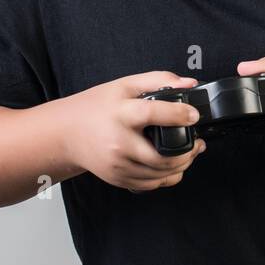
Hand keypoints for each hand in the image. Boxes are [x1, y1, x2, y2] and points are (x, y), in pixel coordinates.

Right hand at [61, 71, 206, 192]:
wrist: (66, 133)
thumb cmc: (96, 107)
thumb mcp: (125, 85)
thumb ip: (158, 80)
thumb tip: (189, 83)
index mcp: (120, 114)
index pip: (152, 114)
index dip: (178, 115)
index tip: (193, 116)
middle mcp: (118, 142)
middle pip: (161, 155)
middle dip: (188, 151)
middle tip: (198, 142)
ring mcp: (117, 165)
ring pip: (159, 174)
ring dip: (182, 165)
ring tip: (191, 152)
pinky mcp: (118, 178)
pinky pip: (150, 184)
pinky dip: (167, 177)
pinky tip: (173, 165)